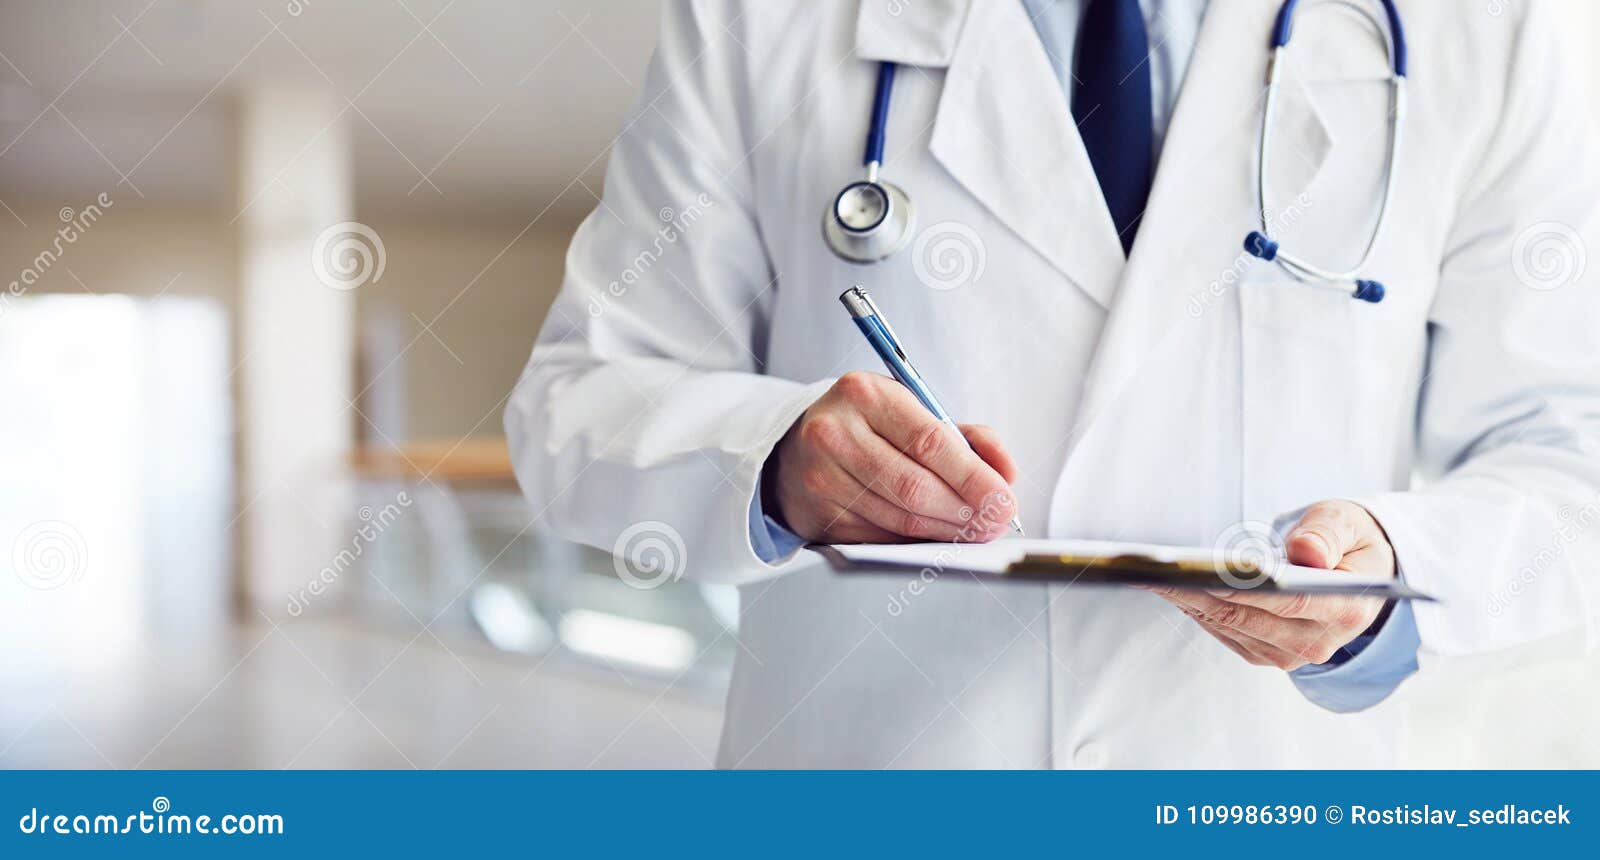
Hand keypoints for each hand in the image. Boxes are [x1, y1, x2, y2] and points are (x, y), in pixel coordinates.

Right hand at [767, 371, 1018, 543]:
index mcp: (865, 395)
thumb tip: (1005, 472)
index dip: (972, 476)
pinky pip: (882, 537)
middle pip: (915, 487)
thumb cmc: (867, 426)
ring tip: (974, 530)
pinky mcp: (819, 514)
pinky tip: (935, 533)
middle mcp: (836, 433)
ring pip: (900, 518)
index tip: (1003, 498)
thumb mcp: (911, 410)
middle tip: (995, 522)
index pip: (929, 441)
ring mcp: (823, 477)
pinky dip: (917, 540)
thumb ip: (965, 435)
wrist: (796, 447)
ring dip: (946, 530)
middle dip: (965, 511)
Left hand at [1147, 500, 1394, 669]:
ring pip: (1228, 625)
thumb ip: (1326, 535)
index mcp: (1348, 610)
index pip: (1290, 601)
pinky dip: (1197, 608)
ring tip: (1155, 575)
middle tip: (1160, 570)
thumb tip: (1306, 553)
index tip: (1207, 573)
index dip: (1246, 589)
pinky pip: (1223, 631)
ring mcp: (1290, 654)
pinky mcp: (1265, 654)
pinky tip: (1173, 587)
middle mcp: (1319, 641)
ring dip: (1190, 600)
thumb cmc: (1346, 541)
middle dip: (1200, 592)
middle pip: (1247, 617)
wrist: (1354, 573)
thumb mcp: (1346, 523)